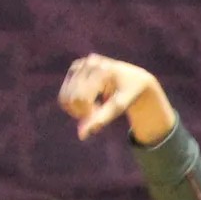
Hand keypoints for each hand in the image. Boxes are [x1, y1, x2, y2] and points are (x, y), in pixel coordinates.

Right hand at [57, 55, 175, 144]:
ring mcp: (80, 64)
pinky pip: (65, 93)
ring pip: (66, 98)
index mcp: (101, 70)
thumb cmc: (129, 95)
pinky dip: (76, 104)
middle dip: (84, 112)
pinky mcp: (75, 68)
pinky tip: (91, 101)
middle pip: (72, 99)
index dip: (89, 113)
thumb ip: (101, 119)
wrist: (135, 79)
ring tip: (97, 107)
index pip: (81, 99)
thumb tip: (81, 136)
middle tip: (100, 112)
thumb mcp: (118, 107)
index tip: (102, 114)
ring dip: (79, 110)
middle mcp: (88, 63)